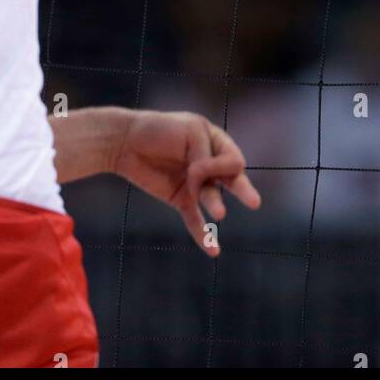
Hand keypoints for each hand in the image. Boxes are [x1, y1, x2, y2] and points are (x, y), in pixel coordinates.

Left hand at [111, 110, 260, 255]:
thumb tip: (207, 184)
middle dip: (242, 189)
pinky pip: (195, 219)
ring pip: (212, 197)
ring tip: (218, 214)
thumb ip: (204, 156)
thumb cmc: (159, 129)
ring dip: (215, 205)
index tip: (196, 168)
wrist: (124, 142)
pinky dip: (204, 234)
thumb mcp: (188, 133)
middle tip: (254, 202)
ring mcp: (195, 183)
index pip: (232, 159)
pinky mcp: (180, 199)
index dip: (217, 167)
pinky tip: (213, 250)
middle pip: (233, 178)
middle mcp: (209, 163)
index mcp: (215, 141)